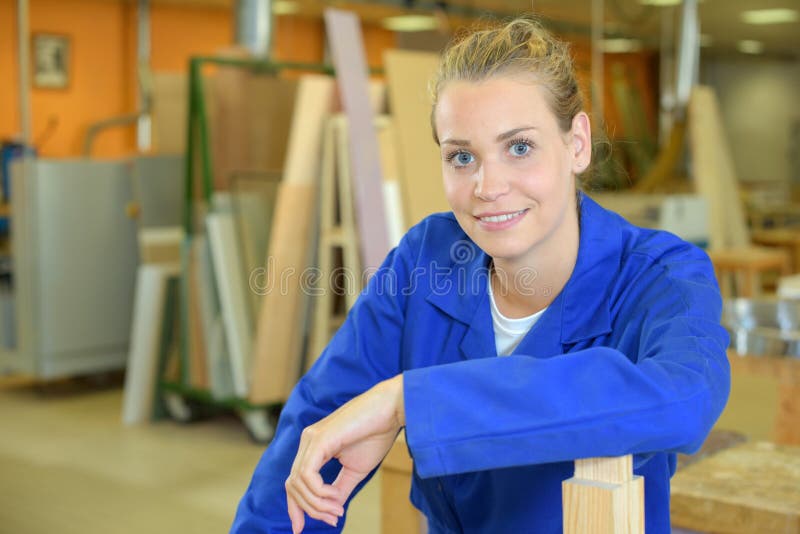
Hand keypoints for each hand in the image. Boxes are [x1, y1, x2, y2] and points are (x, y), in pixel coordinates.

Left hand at [285, 375, 404, 532]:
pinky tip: (335, 496)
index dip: (295, 508)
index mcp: (314, 447)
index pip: (294, 482)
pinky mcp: (319, 439)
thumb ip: (339, 489)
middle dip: (309, 510)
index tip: (300, 529)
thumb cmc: (376, 434)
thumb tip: (330, 510)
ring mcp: (311, 438)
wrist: (390, 410)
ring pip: (299, 483)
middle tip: (334, 518)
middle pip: (293, 485)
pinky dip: (319, 492)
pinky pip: (307, 475)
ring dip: (317, 503)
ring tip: (338, 509)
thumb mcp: (354, 469)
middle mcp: (308, 441)